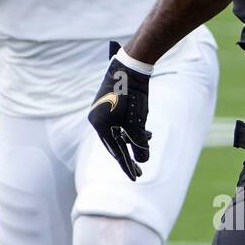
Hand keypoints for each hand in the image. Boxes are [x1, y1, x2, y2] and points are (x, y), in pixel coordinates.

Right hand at [87, 53, 152, 181]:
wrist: (131, 67)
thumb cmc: (134, 94)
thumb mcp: (138, 121)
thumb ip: (139, 141)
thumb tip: (143, 161)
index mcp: (100, 125)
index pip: (115, 151)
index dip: (126, 165)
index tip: (135, 177)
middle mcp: (98, 120)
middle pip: (114, 144)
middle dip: (128, 158)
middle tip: (138, 174)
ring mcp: (102, 113)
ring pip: (118, 134)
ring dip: (132, 141)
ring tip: (146, 145)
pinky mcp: (109, 107)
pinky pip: (119, 125)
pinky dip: (131, 130)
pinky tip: (145, 133)